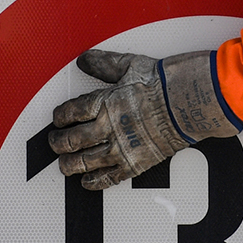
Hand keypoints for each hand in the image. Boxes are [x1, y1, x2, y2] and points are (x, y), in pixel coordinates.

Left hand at [49, 48, 241, 189]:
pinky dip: (94, 182)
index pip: (70, 112)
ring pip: (84, 162)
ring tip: (64, 165)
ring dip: (69, 165)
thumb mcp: (128, 65)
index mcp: (103, 102)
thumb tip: (83, 60)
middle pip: (72, 140)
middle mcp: (107, 127)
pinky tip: (86, 182)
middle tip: (55, 143)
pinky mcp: (134, 164)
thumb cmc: (161, 82)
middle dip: (59, 143)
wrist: (188, 103)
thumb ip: (103, 64)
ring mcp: (120, 148)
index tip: (58, 120)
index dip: (60, 117)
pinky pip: (108, 178)